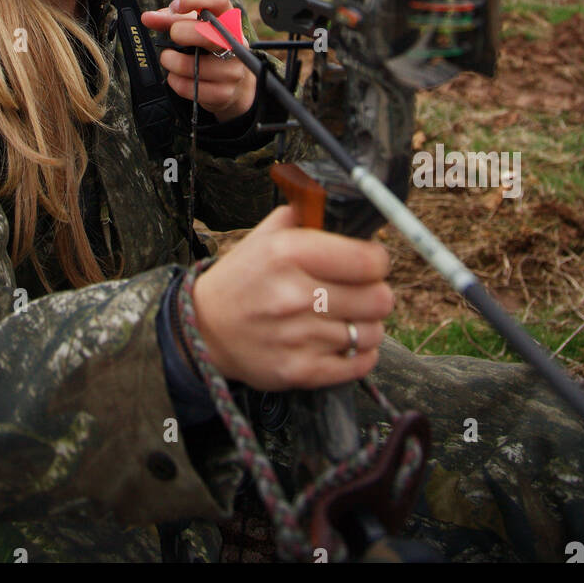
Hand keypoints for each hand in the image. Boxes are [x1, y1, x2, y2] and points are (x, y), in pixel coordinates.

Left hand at [141, 0, 257, 122]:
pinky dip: (177, 82)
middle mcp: (236, 43)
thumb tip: (148, 18)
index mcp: (228, 19)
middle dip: (183, 33)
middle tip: (173, 35)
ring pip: (196, 66)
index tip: (176, 5)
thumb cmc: (208, 48)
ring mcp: (233, 70)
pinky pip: (192, 88)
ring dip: (173, 62)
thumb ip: (171, 20)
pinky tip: (178, 77)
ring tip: (169, 59)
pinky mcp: (225, 93)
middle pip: (209, 34)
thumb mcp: (192, 28)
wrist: (234, 84)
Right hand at [191, 205, 392, 389]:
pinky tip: (341, 341)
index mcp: (288, 253)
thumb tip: (347, 211)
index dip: (376, 260)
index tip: (369, 262)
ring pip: (372, 332)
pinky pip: (361, 363)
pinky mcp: (301, 371)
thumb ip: (306, 216)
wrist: (204, 330)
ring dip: (365, 324)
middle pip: (379, 298)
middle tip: (359, 291)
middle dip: (374, 292)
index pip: (369, 260)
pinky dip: (360, 353)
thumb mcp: (264, 236)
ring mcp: (299, 337)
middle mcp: (295, 294)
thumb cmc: (241, 280)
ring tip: (346, 317)